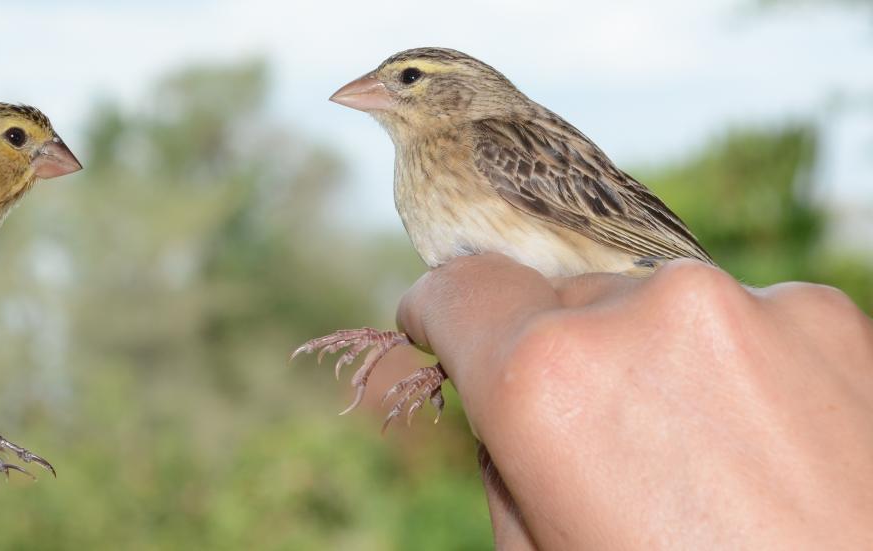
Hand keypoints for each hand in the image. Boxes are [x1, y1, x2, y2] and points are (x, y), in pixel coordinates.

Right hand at [396, 254, 872, 549]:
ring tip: (711, 466)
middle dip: (568, 362)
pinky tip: (770, 451)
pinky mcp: (825, 314)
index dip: (442, 318)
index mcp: (547, 383)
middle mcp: (644, 314)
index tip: (446, 335)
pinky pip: (741, 320)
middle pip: (560, 303)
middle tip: (613, 454)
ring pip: (654, 308)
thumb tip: (507, 410)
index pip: (458, 290)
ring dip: (659, 364)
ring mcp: (746, 304)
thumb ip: (506, 463)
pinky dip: (741, 370)